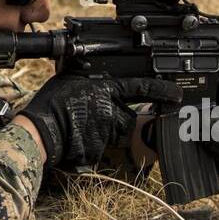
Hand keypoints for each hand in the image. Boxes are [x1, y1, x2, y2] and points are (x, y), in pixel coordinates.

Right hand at [21, 75, 181, 169]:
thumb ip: (90, 78)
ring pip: (117, 132)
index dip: (162, 91)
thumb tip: (97, 71)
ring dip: (108, 131)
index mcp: (106, 89)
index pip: (141, 88)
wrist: (42, 130)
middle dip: (136, 119)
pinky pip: (103, 145)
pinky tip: (79, 137)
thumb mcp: (71, 78)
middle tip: (140, 117)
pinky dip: (94, 143)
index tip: (177, 94)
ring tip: (84, 126)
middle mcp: (111, 110)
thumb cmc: (52, 103)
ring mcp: (107, 131)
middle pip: (132, 117)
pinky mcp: (101, 148)